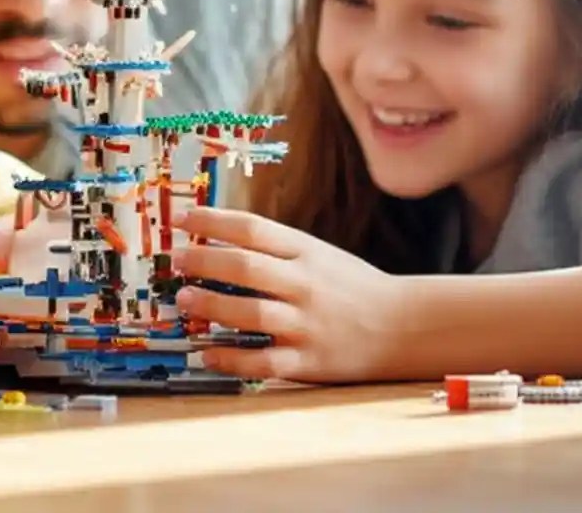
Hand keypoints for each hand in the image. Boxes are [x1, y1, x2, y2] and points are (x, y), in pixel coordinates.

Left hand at [172, 207, 410, 382]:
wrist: (406, 326)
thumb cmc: (352, 287)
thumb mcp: (319, 254)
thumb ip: (275, 249)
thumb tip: (215, 240)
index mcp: (307, 253)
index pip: (253, 229)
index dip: (212, 221)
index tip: (181, 219)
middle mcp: (305, 286)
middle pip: (247, 267)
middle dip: (204, 261)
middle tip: (176, 260)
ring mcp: (307, 325)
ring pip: (251, 313)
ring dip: (212, 306)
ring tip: (185, 300)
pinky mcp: (309, 362)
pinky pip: (263, 362)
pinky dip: (232, 358)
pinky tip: (208, 354)